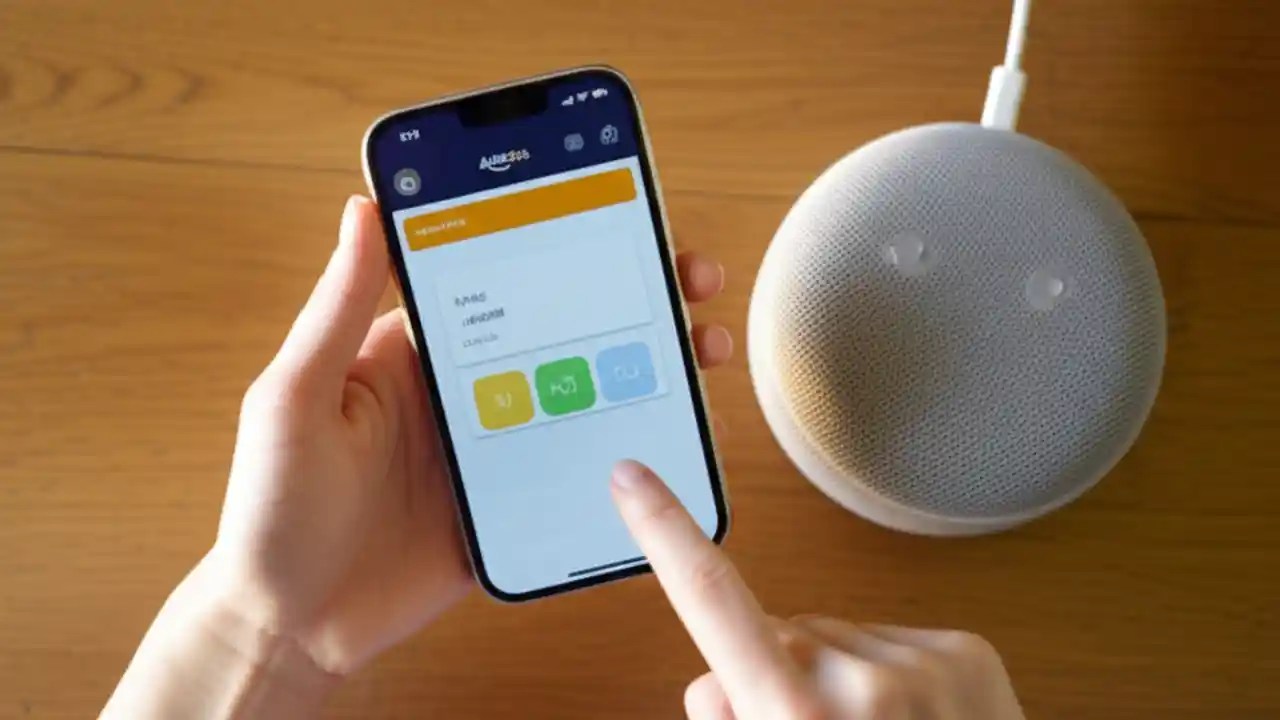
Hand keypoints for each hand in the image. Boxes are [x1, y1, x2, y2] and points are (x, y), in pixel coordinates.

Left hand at [205, 196, 734, 675]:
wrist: (292, 625)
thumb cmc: (271, 507)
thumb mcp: (295, 397)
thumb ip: (337, 310)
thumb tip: (363, 210)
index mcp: (415, 352)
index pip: (502, 279)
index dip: (563, 245)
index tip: (616, 214)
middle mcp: (464, 391)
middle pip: (563, 328)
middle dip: (631, 294)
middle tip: (689, 277)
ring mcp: (495, 449)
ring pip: (586, 391)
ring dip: (646, 364)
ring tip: (702, 344)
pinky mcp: (513, 504)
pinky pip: (582, 466)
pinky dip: (629, 445)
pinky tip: (669, 429)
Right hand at [611, 461, 1025, 719]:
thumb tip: (717, 678)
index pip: (710, 598)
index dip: (665, 532)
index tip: (633, 479)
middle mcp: (859, 685)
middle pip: (776, 634)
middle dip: (776, 672)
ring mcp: (921, 664)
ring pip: (835, 637)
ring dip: (838, 676)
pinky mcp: (965, 654)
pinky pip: (890, 639)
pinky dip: (889, 675)